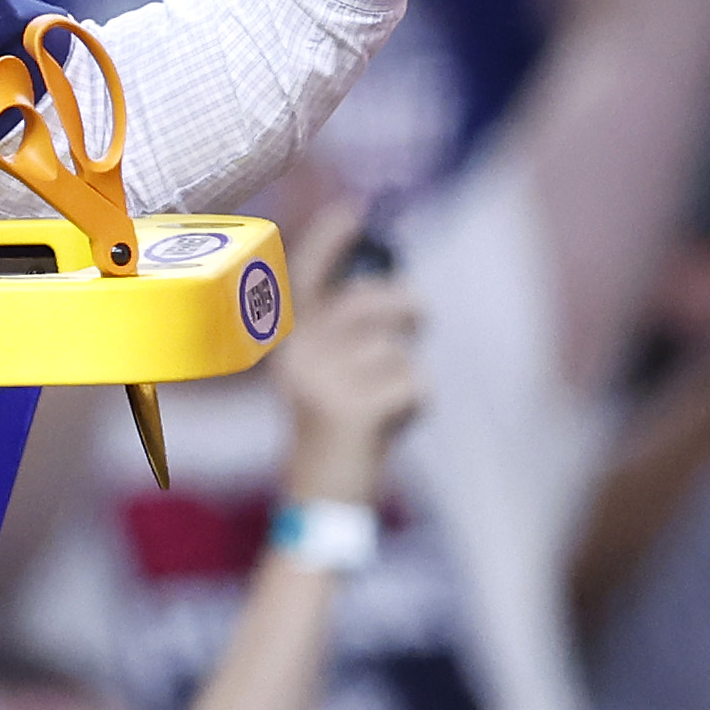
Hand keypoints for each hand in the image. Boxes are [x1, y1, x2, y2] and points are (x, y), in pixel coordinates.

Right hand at [273, 237, 424, 503]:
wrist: (321, 499)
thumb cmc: (337, 430)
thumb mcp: (329, 375)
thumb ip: (347, 334)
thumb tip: (389, 289)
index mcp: (288, 345)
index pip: (307, 280)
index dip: (329, 242)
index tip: (354, 211)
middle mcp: (296, 358)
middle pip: (368, 305)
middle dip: (407, 307)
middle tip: (421, 318)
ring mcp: (321, 384)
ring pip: (395, 348)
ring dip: (406, 372)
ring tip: (386, 398)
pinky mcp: (351, 411)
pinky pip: (413, 385)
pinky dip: (417, 405)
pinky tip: (390, 427)